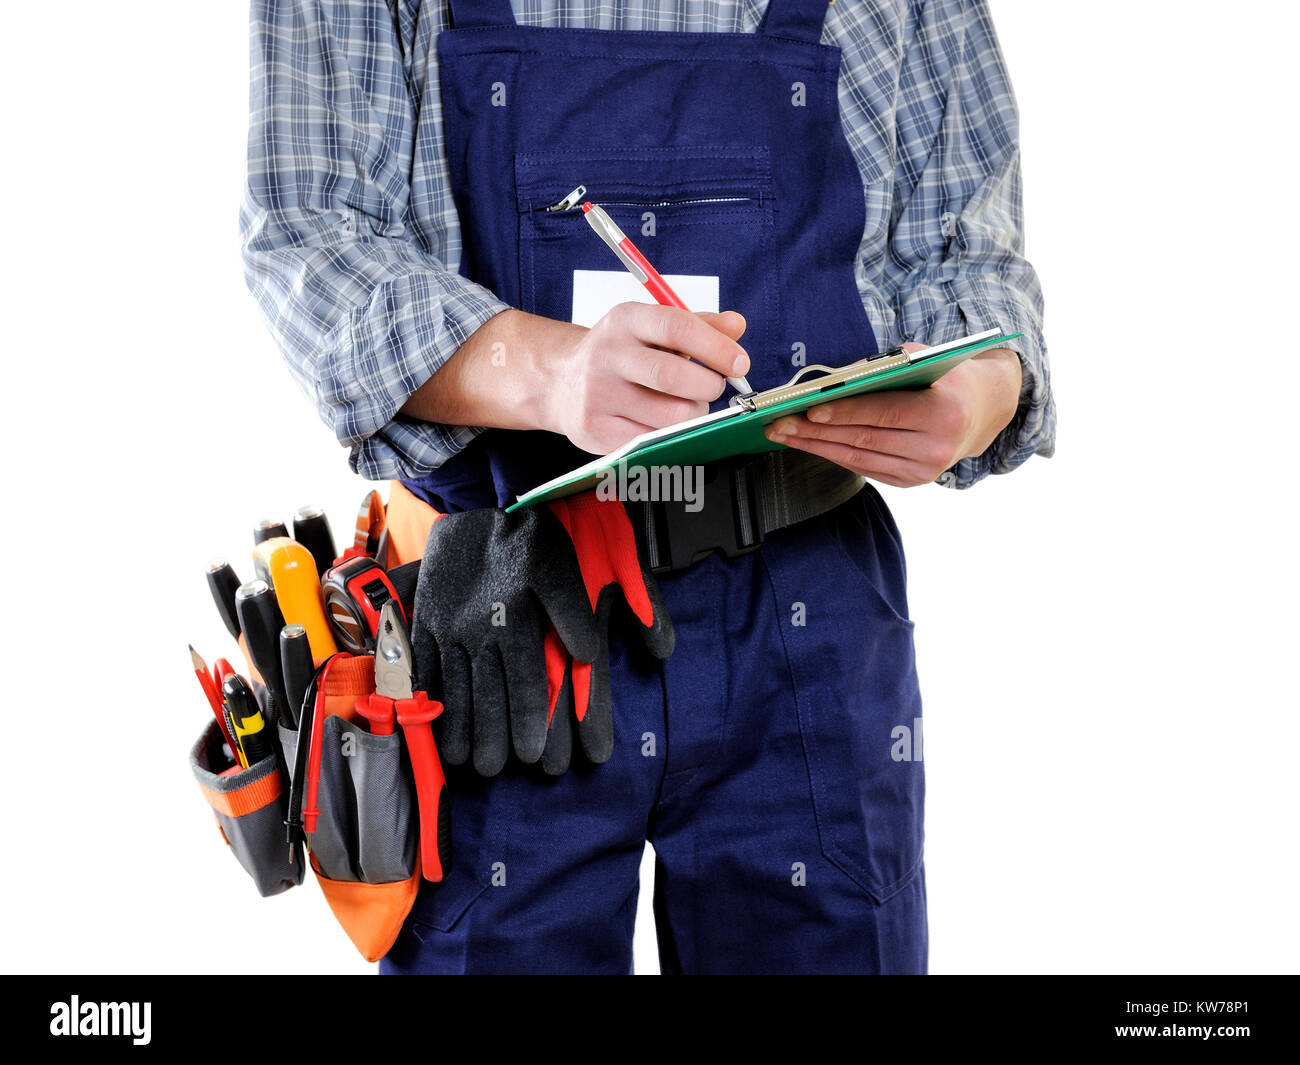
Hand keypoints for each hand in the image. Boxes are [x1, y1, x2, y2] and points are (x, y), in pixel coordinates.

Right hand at [541, 303, 749, 454]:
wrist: (561, 381)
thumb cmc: (621, 354)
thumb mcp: (654, 329)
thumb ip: (698, 326)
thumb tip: (737, 324)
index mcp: (626, 320)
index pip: (677, 328)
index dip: (716, 348)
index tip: (740, 363)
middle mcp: (607, 354)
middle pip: (672, 376)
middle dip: (707, 386)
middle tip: (713, 387)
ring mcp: (597, 394)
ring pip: (668, 416)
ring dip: (692, 414)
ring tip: (687, 405)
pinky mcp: (595, 428)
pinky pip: (651, 440)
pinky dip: (670, 434)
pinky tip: (664, 423)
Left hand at [763, 344, 1022, 486]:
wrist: (982, 411)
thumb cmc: (946, 377)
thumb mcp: (923, 358)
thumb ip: (883, 368)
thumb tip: (832, 382)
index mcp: (943, 411)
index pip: (884, 413)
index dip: (844, 412)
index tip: (808, 410)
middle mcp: (937, 447)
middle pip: (864, 439)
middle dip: (816, 432)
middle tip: (779, 424)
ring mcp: (925, 470)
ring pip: (859, 458)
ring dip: (817, 447)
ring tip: (785, 435)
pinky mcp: (913, 481)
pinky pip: (865, 469)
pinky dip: (834, 455)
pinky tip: (810, 445)